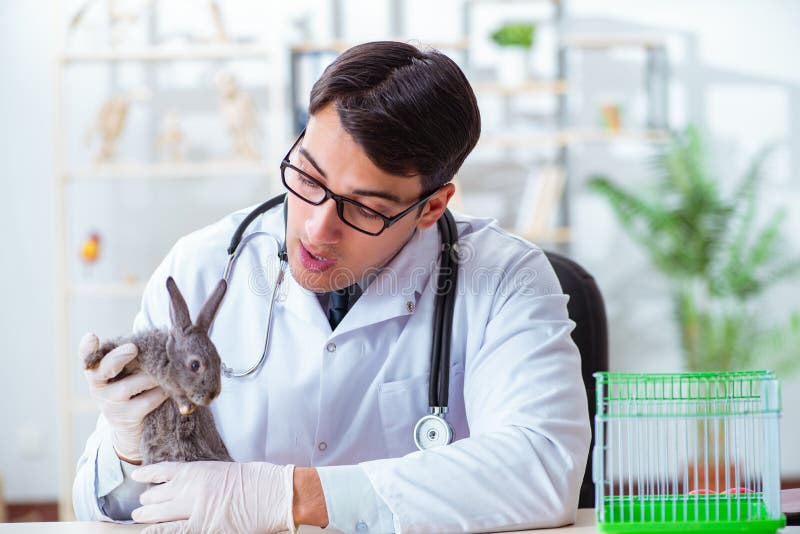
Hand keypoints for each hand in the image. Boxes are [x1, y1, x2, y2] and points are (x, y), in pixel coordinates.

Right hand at [80, 332, 166, 461]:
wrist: (130, 429)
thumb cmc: (132, 391)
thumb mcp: (127, 374)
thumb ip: (132, 358)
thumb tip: (155, 340)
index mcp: (97, 373)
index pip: (87, 358)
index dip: (87, 348)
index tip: (92, 337)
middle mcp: (99, 388)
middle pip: (104, 370)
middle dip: (118, 357)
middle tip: (133, 348)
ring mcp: (111, 405)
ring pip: (130, 386)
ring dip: (150, 377)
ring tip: (163, 372)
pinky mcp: (127, 417)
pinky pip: (148, 400)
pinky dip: (160, 392)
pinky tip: (168, 389)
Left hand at [131, 461, 294, 533]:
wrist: (272, 493)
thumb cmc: (256, 480)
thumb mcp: (225, 471)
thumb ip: (203, 480)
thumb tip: (189, 489)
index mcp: (198, 471)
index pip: (164, 471)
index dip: (148, 474)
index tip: (138, 475)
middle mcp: (191, 489)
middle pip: (158, 494)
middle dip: (148, 500)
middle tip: (142, 504)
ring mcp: (195, 510)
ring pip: (160, 513)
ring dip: (147, 515)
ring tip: (139, 516)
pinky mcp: (203, 527)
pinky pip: (174, 531)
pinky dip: (159, 532)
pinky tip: (148, 533)